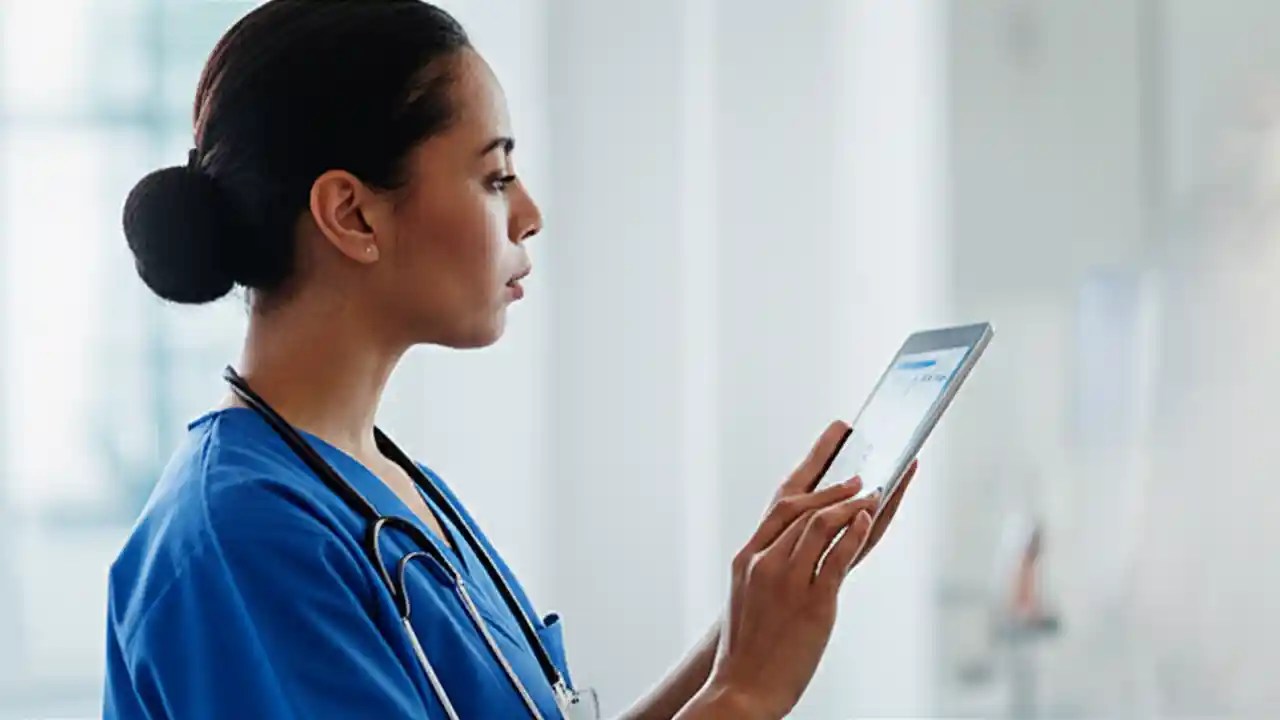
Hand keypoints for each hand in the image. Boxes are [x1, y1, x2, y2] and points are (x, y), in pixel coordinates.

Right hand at [688, 421, 917, 719]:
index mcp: (747, 556)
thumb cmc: (750, 647)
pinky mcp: (812, 604)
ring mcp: (785, 581)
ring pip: (820, 524)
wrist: (739, 690)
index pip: (783, 499)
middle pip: (802, 504)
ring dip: (852, 503)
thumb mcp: (751, 595)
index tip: (836, 436)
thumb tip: (814, 535)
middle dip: (836, 477)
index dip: (812, 464)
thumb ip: (776, 563)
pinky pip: (836, 558)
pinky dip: (856, 533)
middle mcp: (763, 561)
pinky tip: (871, 517)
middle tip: (864, 464)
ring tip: (876, 489)